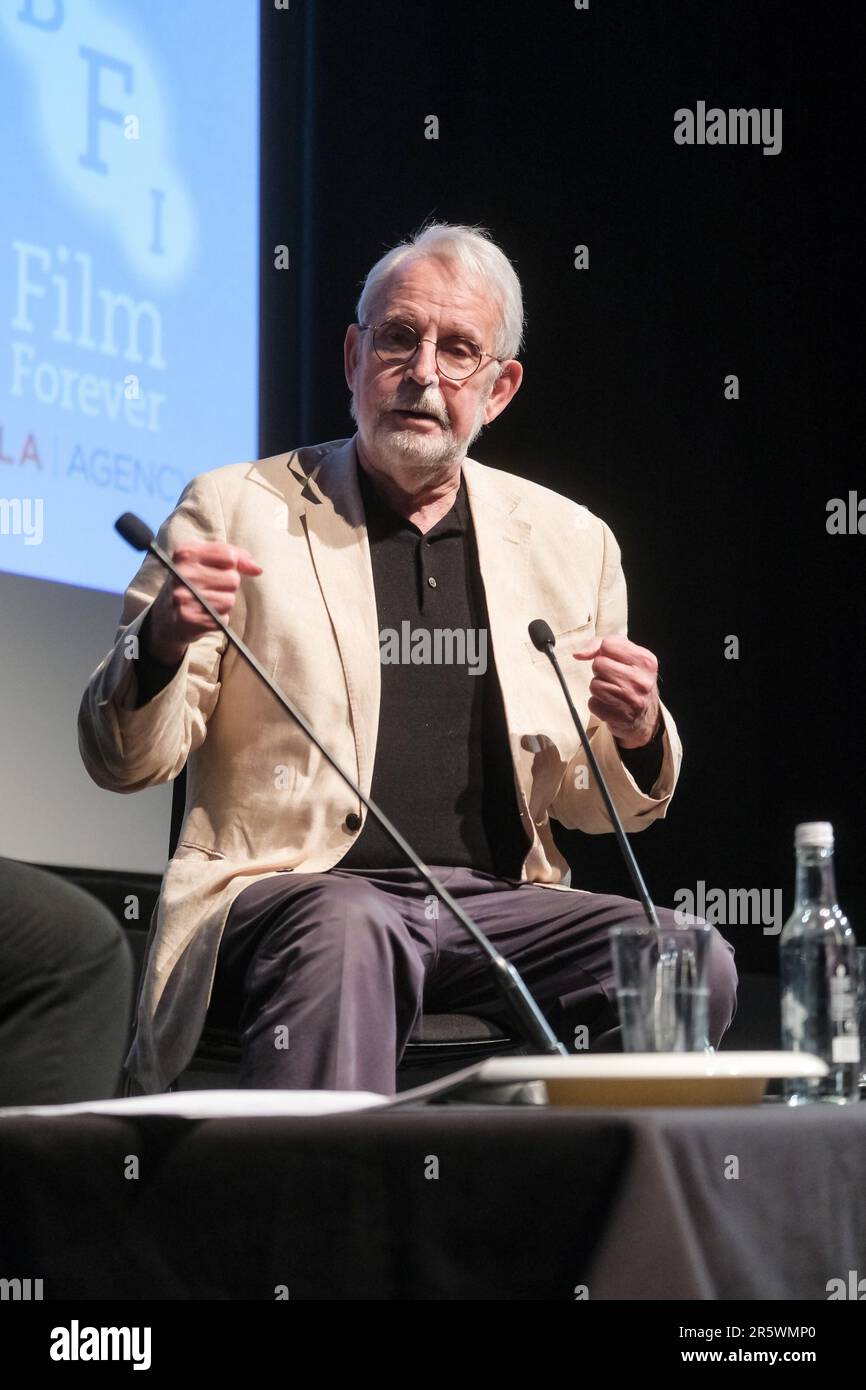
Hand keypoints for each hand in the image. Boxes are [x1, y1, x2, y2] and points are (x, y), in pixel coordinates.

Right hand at [146, 541, 262, 665]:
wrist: (165, 616)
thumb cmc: (193, 583)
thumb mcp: (207, 561)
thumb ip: (235, 556)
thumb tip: (257, 569)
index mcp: (186, 552)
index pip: (230, 555)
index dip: (234, 565)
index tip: (224, 569)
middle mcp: (182, 572)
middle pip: (233, 579)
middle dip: (228, 586)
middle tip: (210, 589)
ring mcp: (183, 596)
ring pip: (229, 600)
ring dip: (224, 604)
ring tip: (207, 602)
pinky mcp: (188, 618)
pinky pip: (222, 618)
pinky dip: (218, 618)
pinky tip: (204, 615)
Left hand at [572, 635, 660, 747]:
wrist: (645, 716)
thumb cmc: (632, 680)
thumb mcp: (627, 656)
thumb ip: (601, 645)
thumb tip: (578, 654)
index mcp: (646, 661)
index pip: (608, 645)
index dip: (603, 651)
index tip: (611, 659)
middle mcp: (642, 681)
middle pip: (599, 664)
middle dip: (601, 670)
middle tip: (613, 677)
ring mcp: (632, 701)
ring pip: (594, 684)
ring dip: (598, 687)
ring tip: (612, 691)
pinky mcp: (620, 717)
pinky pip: (593, 703)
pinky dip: (598, 703)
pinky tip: (611, 704)